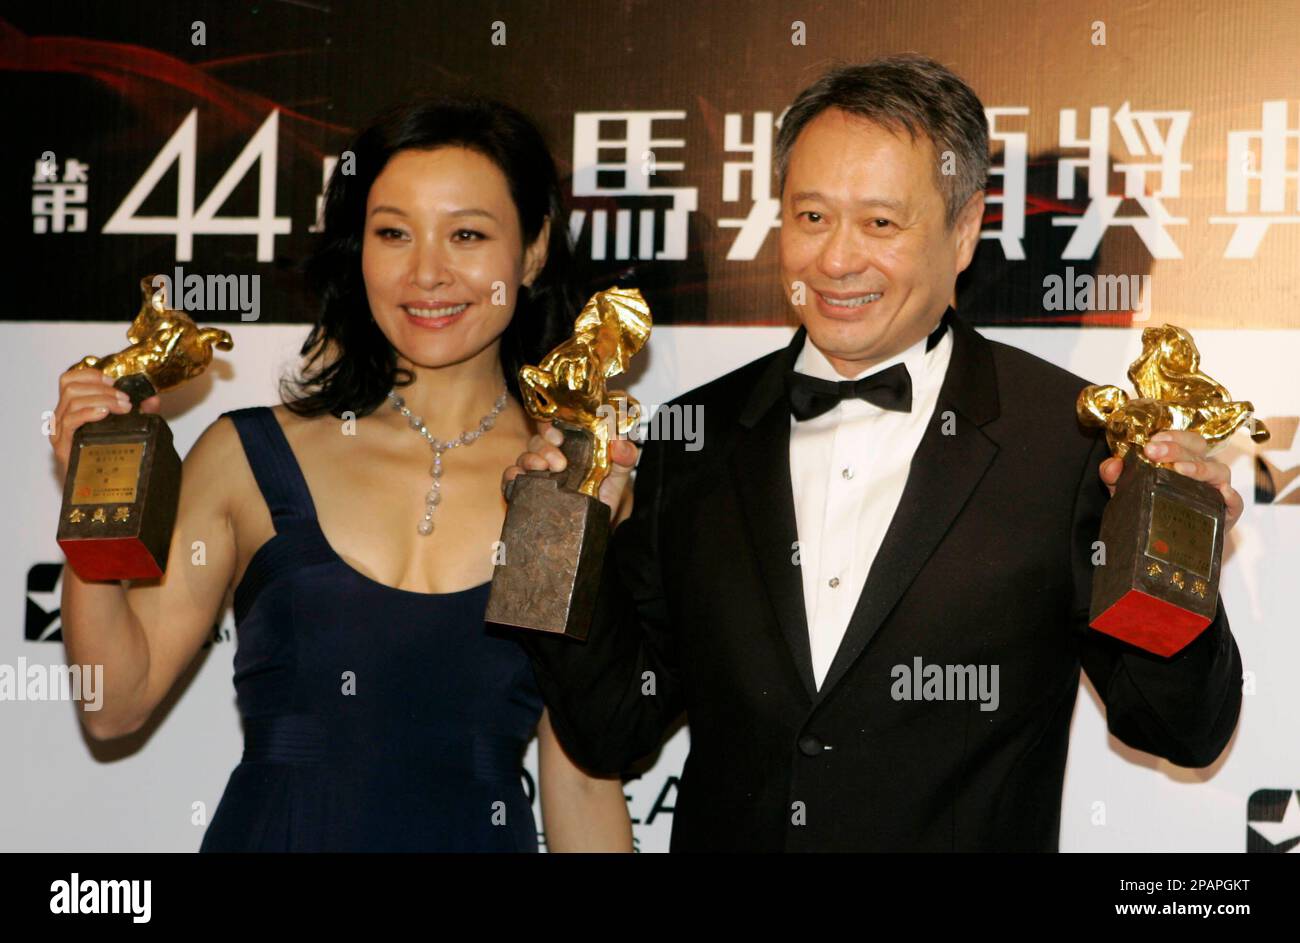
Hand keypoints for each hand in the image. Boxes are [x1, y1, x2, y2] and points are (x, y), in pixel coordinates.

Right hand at [50, 368, 160, 481]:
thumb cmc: (112, 456)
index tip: (113, 382)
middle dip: (102, 388)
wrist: (103, 491)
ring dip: (101, 398)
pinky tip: (105, 413)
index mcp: (73, 409)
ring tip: (122, 408)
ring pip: (72, 401)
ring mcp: (60, 432)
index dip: (90, 375)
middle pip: (71, 387)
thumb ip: (142, 412)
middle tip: (125, 400)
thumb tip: (154, 398)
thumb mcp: (129, 428)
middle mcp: (62, 418)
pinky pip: (69, 422)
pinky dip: (88, 412)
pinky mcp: (62, 447)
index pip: (69, 380)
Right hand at [503, 421, 639, 523]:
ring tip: (543, 469)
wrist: (593, 528)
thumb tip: (620, 442)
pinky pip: (510, 477)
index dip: (553, 423)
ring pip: (524, 455)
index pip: (556, 423)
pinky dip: (511, 475)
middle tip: (559, 462)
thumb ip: (624, 458)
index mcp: (572, 445)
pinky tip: (518, 478)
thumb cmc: (602, 497)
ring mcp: (536, 471)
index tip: (559, 434)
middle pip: (539, 439)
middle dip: (545, 446)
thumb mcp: (618, 477)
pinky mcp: (523, 489)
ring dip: (530, 459)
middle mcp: (551, 455)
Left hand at [1098, 429, 1243, 531]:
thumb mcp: (1127, 491)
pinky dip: (1231, 497)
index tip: (1151, 441)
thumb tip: (1112, 465)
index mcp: (1183, 460)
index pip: (1184, 440)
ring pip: (1218, 471)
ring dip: (1200, 468)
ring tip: (1180, 470)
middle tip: (1154, 452)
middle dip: (1177, 448)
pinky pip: (1235, 504)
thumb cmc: (1150, 509)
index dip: (1171, 437)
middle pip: (1199, 450)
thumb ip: (1114, 477)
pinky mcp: (1226, 515)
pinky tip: (1222, 494)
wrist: (1165, 547)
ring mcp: (1216, 492)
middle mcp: (1202, 472)